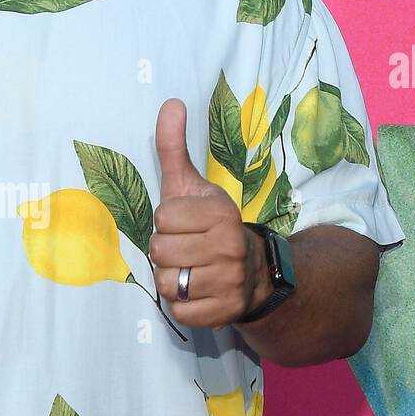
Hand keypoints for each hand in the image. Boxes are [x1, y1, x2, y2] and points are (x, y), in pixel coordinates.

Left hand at [149, 97, 269, 328]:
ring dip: (172, 278)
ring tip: (191, 270)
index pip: (162, 219)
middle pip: (160, 252)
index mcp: (221, 214)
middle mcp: (229, 247)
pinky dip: (182, 305)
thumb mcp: (193, 186)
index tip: (184, 224)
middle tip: (186, 249)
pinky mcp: (224, 313)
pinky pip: (179, 312)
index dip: (166, 222)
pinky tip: (198, 292)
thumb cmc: (212, 226)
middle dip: (166, 251)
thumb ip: (174, 147)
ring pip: (168, 283)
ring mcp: (229, 283)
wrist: (254, 272)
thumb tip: (170, 102)